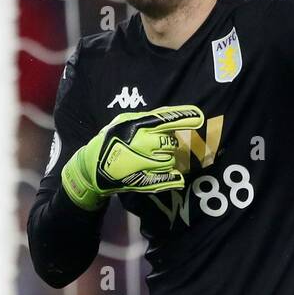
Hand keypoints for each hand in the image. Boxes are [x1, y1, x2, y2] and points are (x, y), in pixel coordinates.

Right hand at [62, 104, 204, 210]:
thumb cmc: (110, 141)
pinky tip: (173, 176)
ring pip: (170, 160)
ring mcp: (143, 164)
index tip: (199, 117)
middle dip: (170, 144)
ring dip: (168, 160)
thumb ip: (147, 118)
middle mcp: (141, 143)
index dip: (183, 118)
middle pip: (170, 143)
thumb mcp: (123, 123)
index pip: (164, 120)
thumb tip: (171, 114)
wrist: (93, 168)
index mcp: (135, 126)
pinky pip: (169, 179)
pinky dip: (173, 178)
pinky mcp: (145, 181)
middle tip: (161, 146)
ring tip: (156, 160)